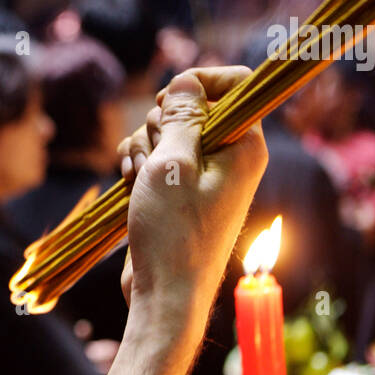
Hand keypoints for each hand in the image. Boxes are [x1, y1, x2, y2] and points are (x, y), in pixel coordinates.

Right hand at [116, 66, 266, 308]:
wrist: (164, 293)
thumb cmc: (174, 233)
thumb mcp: (172, 165)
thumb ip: (182, 118)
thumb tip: (188, 84)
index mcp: (244, 146)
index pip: (237, 84)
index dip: (200, 82)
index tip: (170, 99)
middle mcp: (229, 156)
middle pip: (191, 106)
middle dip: (160, 122)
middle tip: (154, 155)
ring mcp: (202, 174)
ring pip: (167, 131)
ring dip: (142, 145)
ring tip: (138, 176)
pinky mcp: (178, 190)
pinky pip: (155, 156)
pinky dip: (137, 163)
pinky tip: (130, 182)